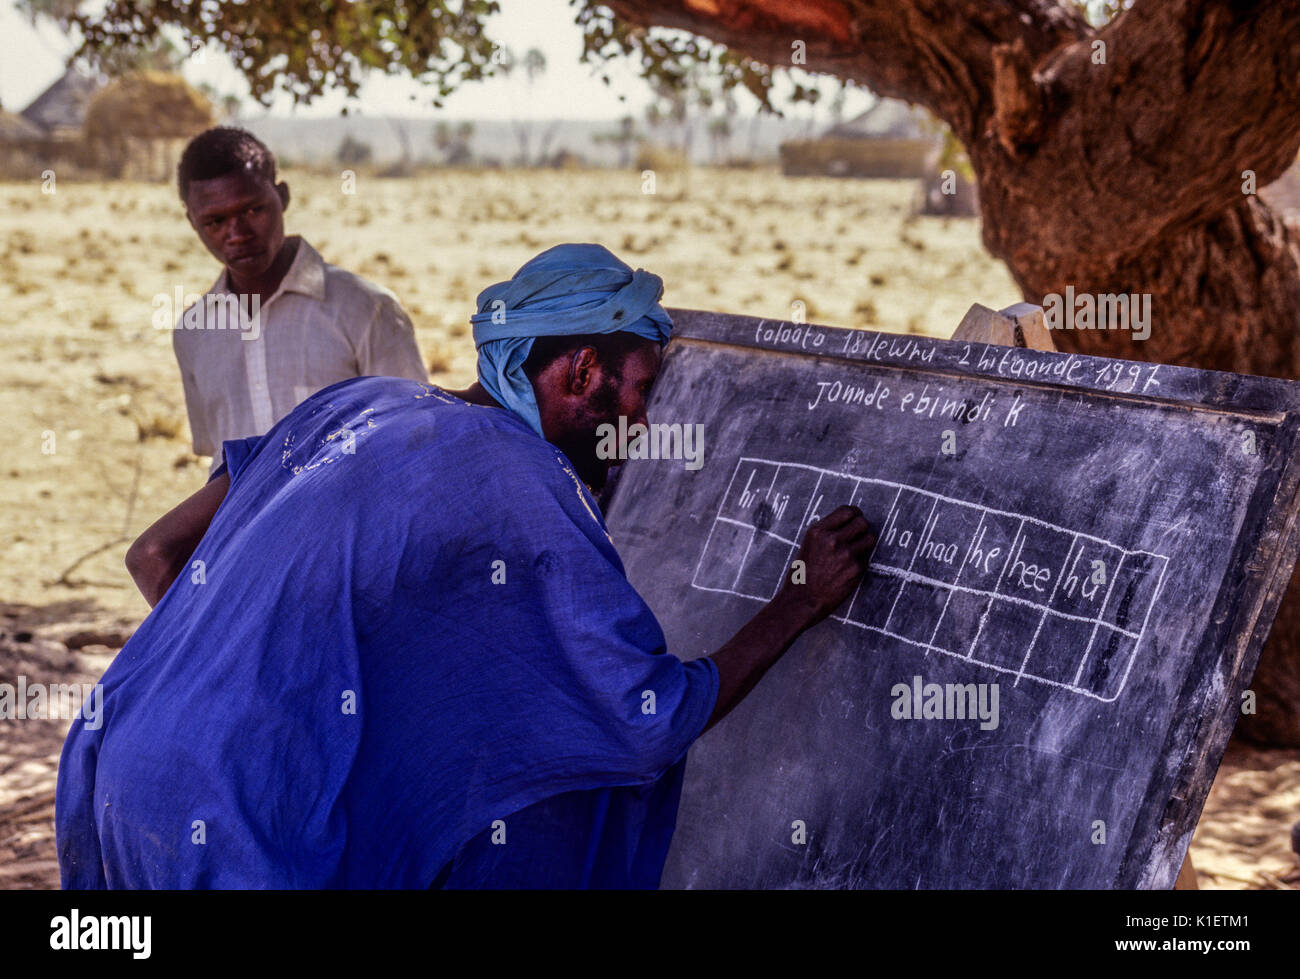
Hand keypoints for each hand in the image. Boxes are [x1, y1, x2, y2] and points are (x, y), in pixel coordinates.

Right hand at [773, 505, 875, 624]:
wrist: (802, 600)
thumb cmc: (803, 574)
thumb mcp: (809, 545)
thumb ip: (827, 532)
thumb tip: (849, 523)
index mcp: (818, 531)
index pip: (847, 511)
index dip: (855, 515)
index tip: (855, 520)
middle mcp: (832, 540)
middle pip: (862, 522)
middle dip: (862, 529)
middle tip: (858, 537)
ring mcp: (846, 554)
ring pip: (870, 538)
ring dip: (865, 544)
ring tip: (856, 552)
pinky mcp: (856, 568)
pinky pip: (867, 557)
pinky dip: (861, 561)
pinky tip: (849, 568)